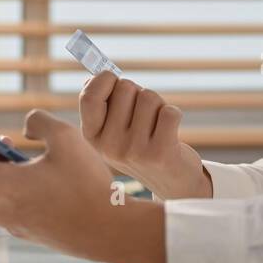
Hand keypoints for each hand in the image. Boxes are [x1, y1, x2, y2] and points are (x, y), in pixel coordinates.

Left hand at [0, 110, 167, 262]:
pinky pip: (4, 202)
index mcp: (3, 186)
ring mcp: (12, 224)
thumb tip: (25, 126)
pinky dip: (5, 182)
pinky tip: (26, 172)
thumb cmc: (87, 185)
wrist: (109, 231)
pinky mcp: (25, 231)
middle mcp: (1, 209)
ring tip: (8, 146)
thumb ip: (38, 121)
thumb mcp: (65, 137)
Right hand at [78, 71, 211, 199]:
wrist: (171, 184)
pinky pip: (169, 111)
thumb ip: (102, 105)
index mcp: (92, 137)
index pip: (89, 97)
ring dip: (158, 104)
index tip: (114, 79)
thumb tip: (92, 78)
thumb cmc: (142, 146)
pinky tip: (170, 132)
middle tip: (143, 114)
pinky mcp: (160, 153)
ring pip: (149, 97)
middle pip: (125, 88)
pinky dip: (174, 114)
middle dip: (138, 92)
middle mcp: (109, 147)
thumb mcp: (113, 131)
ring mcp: (134, 151)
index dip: (104, 79)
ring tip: (157, 125)